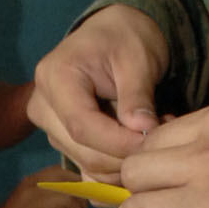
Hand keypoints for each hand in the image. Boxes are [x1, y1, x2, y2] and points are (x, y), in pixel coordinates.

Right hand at [0, 174, 87, 207]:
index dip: (77, 181)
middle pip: (69, 183)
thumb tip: (75, 196)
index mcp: (31, 181)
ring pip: (69, 198)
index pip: (61, 171)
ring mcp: (34, 201)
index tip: (81, 197)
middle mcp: (33, 186)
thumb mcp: (27, 202)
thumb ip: (47, 195)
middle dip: (81, 199)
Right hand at [29, 6, 167, 172]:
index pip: (82, 126)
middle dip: (128, 154)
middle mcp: (43, 107)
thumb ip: (137, 94)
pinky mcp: (65, 143)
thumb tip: (142, 129)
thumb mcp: (137, 57)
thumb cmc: (125, 38)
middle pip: (85, 152)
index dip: (119, 142)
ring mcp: (51, 129)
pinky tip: (139, 147)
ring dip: (128, 162)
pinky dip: (119, 169)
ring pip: (90, 166)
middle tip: (164, 136)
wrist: (113, 36)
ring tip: (155, 135)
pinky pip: (91, 171)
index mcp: (54, 78)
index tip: (153, 139)